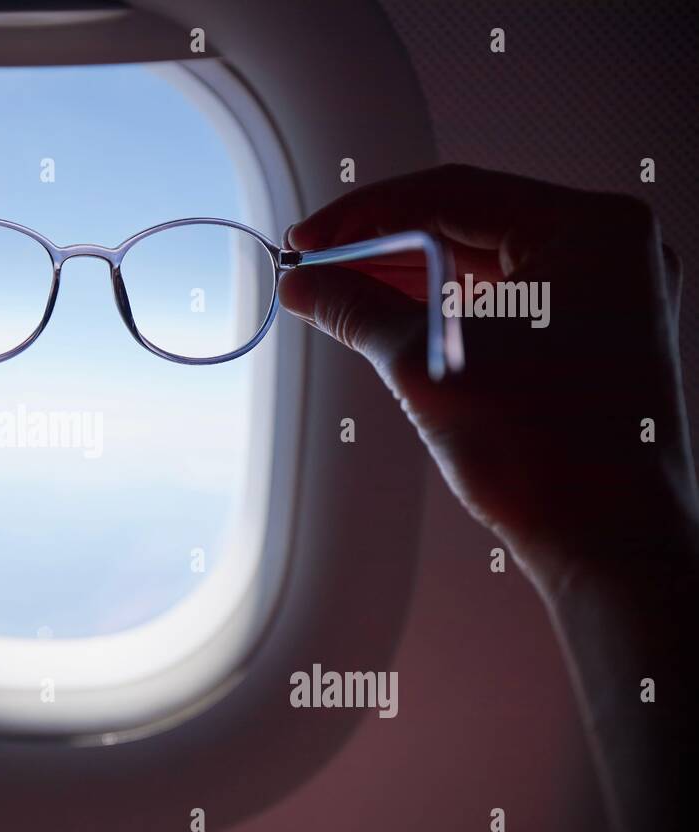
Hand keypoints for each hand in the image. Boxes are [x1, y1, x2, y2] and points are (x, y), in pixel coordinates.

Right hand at [279, 164, 698, 597]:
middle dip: (382, 249)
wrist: (611, 550)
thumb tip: (305, 286)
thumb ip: (357, 311)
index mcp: (594, 231)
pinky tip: (391, 320)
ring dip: (408, 280)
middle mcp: (612, 251)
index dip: (364, 216)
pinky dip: (447, 309)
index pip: (450, 194)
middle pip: (468, 225)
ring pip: (483, 265)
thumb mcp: (428, 366)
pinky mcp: (595, 337)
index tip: (307, 241)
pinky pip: (506, 302)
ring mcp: (609, 295)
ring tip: (339, 297)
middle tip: (315, 269)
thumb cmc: (551, 456)